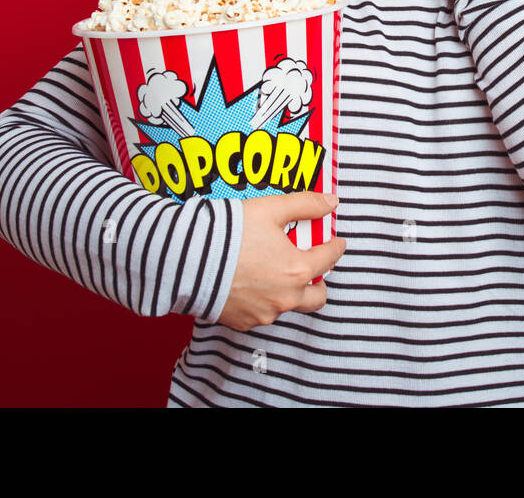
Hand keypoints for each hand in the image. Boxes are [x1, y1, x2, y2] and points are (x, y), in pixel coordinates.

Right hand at [216, 191, 345, 331]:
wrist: (187, 259)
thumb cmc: (229, 233)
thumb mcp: (270, 209)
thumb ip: (305, 204)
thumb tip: (330, 201)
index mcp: (297, 270)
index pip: (328, 258)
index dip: (335, 247)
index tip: (336, 242)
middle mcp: (285, 297)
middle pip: (316, 297)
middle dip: (319, 282)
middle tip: (311, 266)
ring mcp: (264, 313)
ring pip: (287, 305)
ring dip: (288, 290)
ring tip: (274, 271)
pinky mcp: (243, 322)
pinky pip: (261, 313)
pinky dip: (262, 300)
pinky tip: (250, 282)